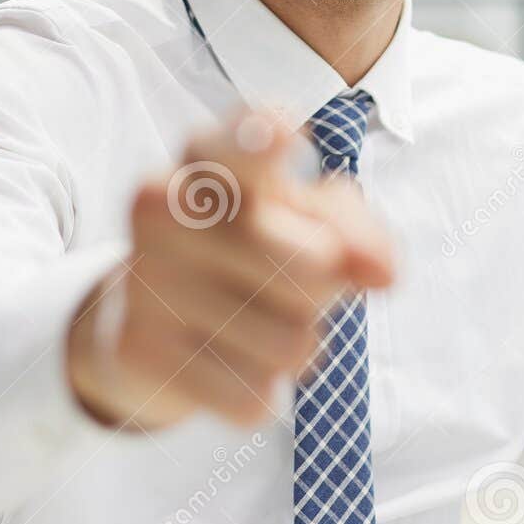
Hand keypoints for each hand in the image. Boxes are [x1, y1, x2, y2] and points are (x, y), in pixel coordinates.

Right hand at [66, 107, 393, 429]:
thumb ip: (354, 228)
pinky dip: (257, 389)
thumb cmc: (244, 247)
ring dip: (295, 343)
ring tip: (250, 319)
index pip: (238, 146)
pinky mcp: (141, 350)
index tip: (278, 128)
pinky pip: (252, 394)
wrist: (144, 317)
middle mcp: (164, 207)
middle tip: (290, 279)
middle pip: (315, 265)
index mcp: (209, 158)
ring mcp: (147, 279)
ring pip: (291, 342)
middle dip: (327, 288)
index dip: (261, 140)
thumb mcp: (305, 218)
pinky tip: (219, 358)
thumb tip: (382, 274)